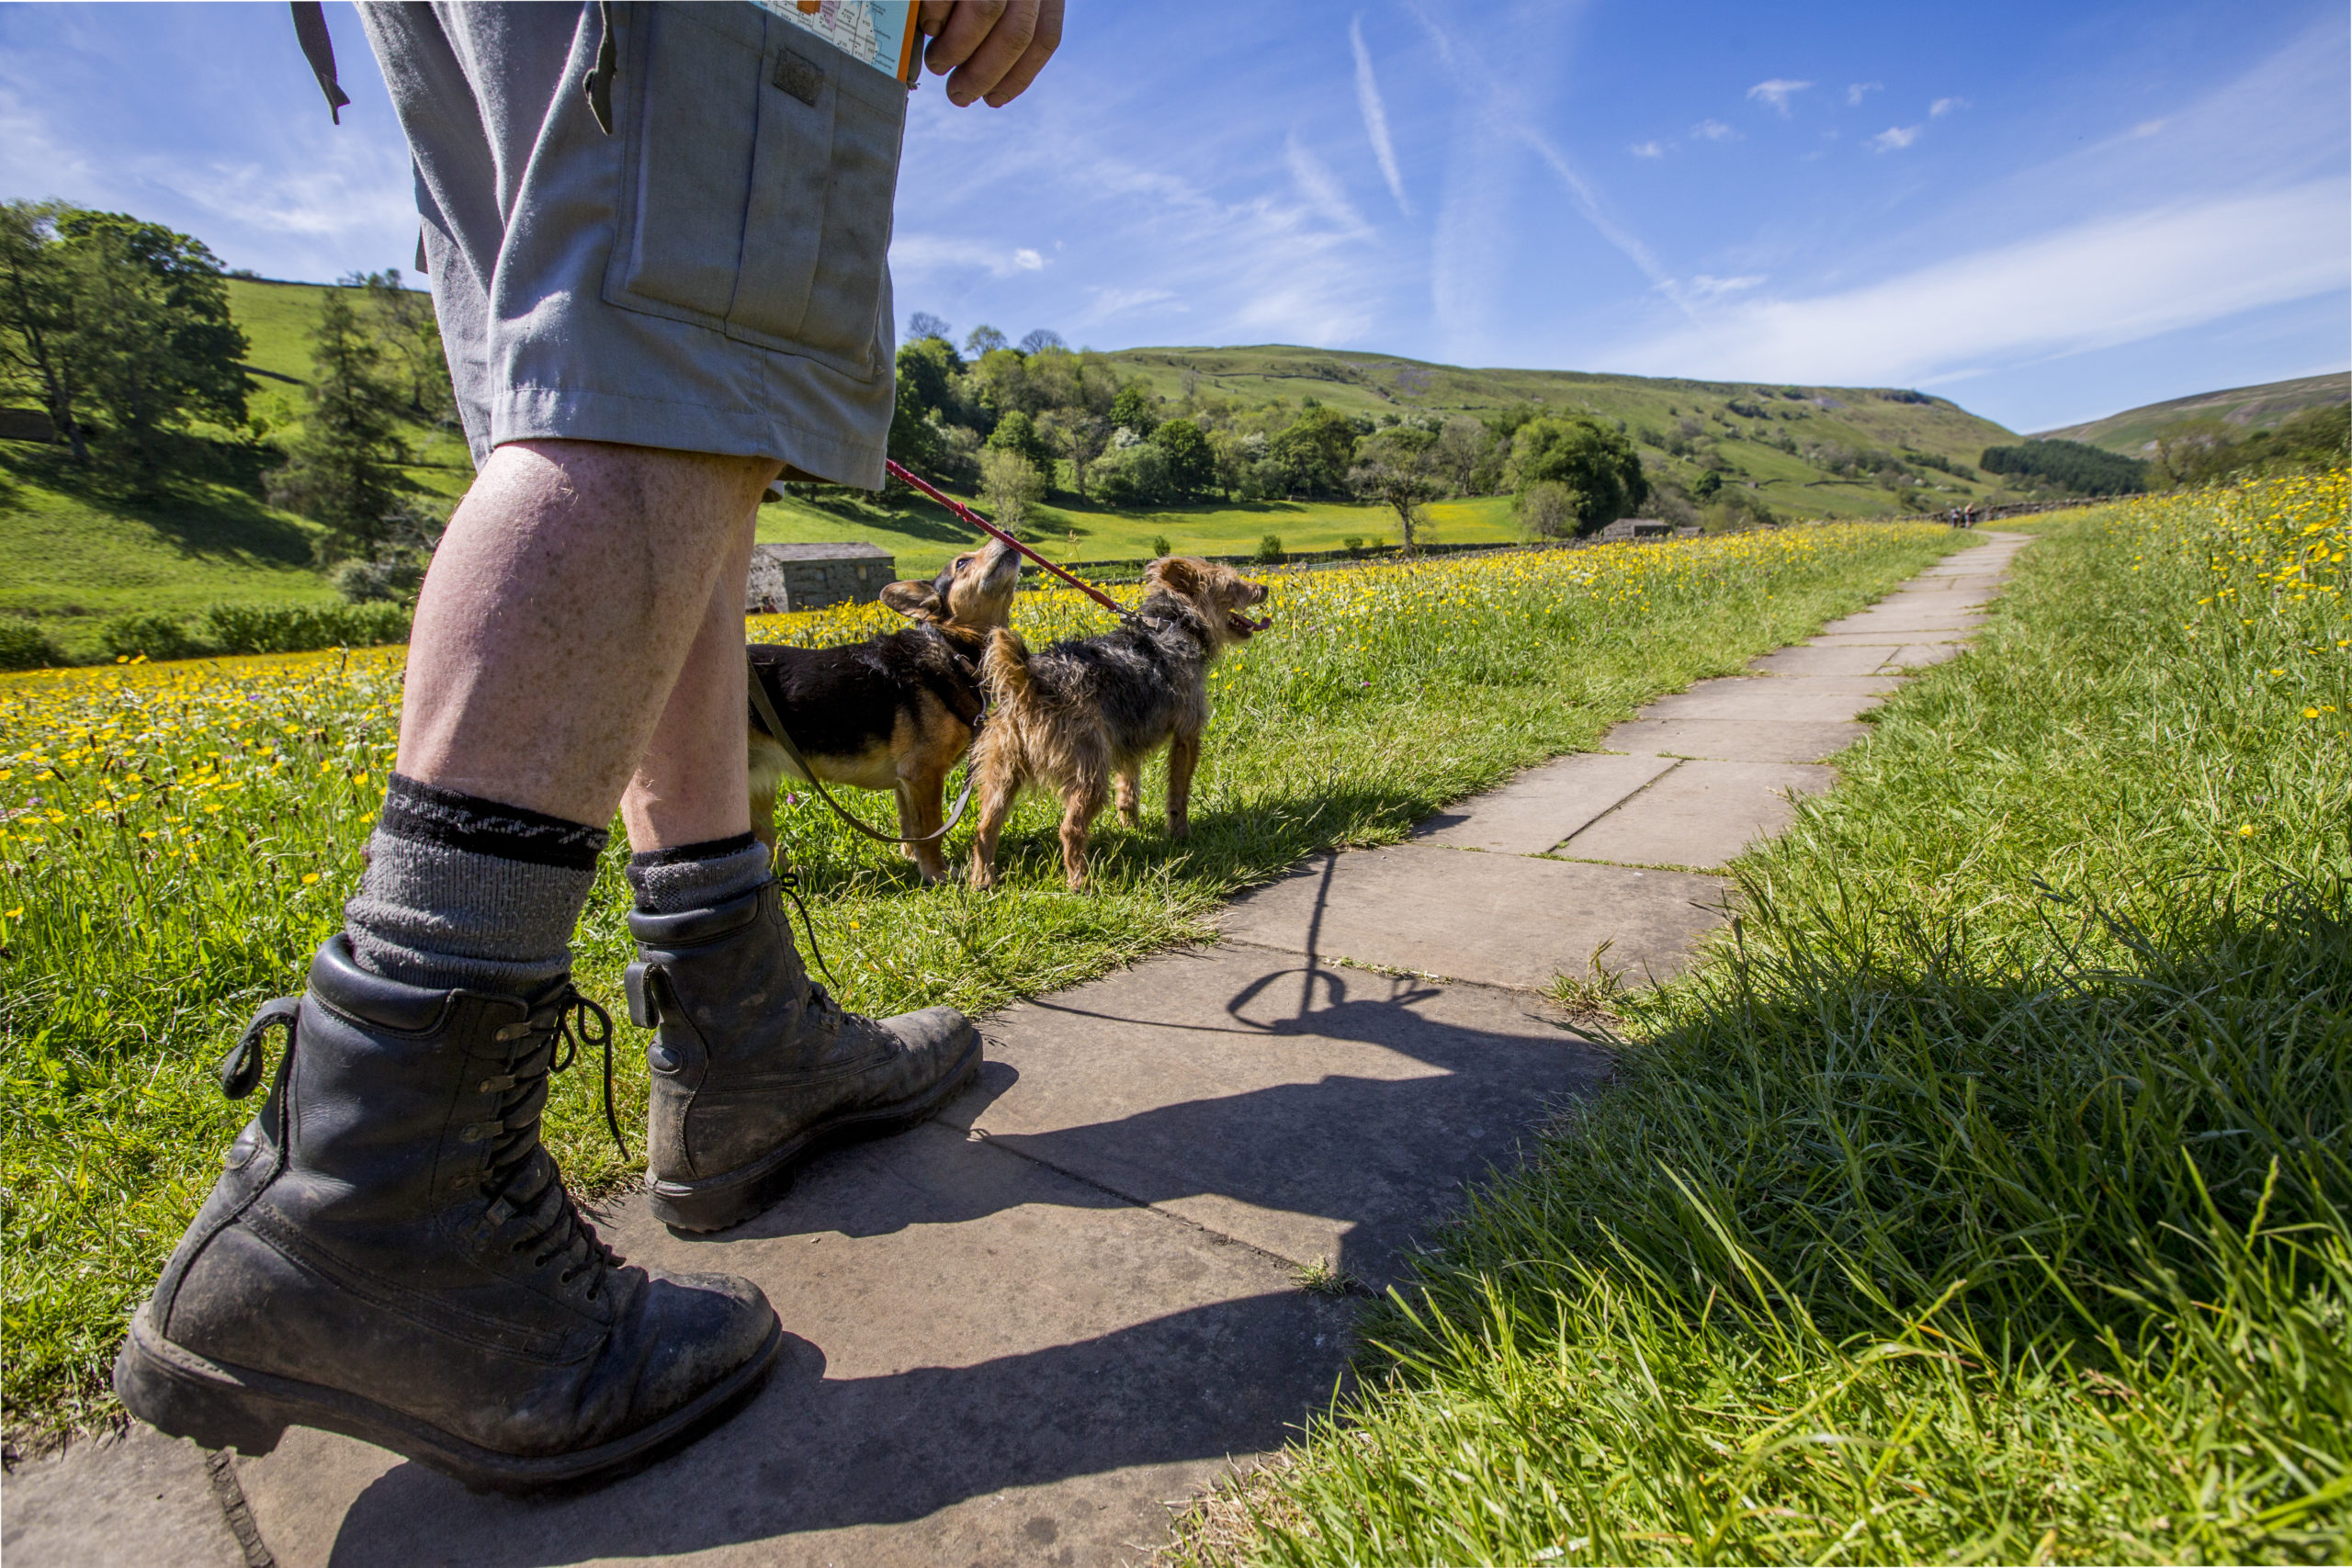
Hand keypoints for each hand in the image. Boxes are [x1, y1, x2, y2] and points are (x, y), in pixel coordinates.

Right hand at [916, 0, 1061, 106]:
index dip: (1018, 77)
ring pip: (984, 13)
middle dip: (983, 75)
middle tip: (958, 94)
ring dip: (956, 51)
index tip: (992, 100)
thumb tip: (981, 83)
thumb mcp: (1007, 1)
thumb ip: (1005, 28)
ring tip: (938, 63)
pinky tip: (928, 27)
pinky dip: (934, 19)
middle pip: (1015, 34)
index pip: (1044, 38)